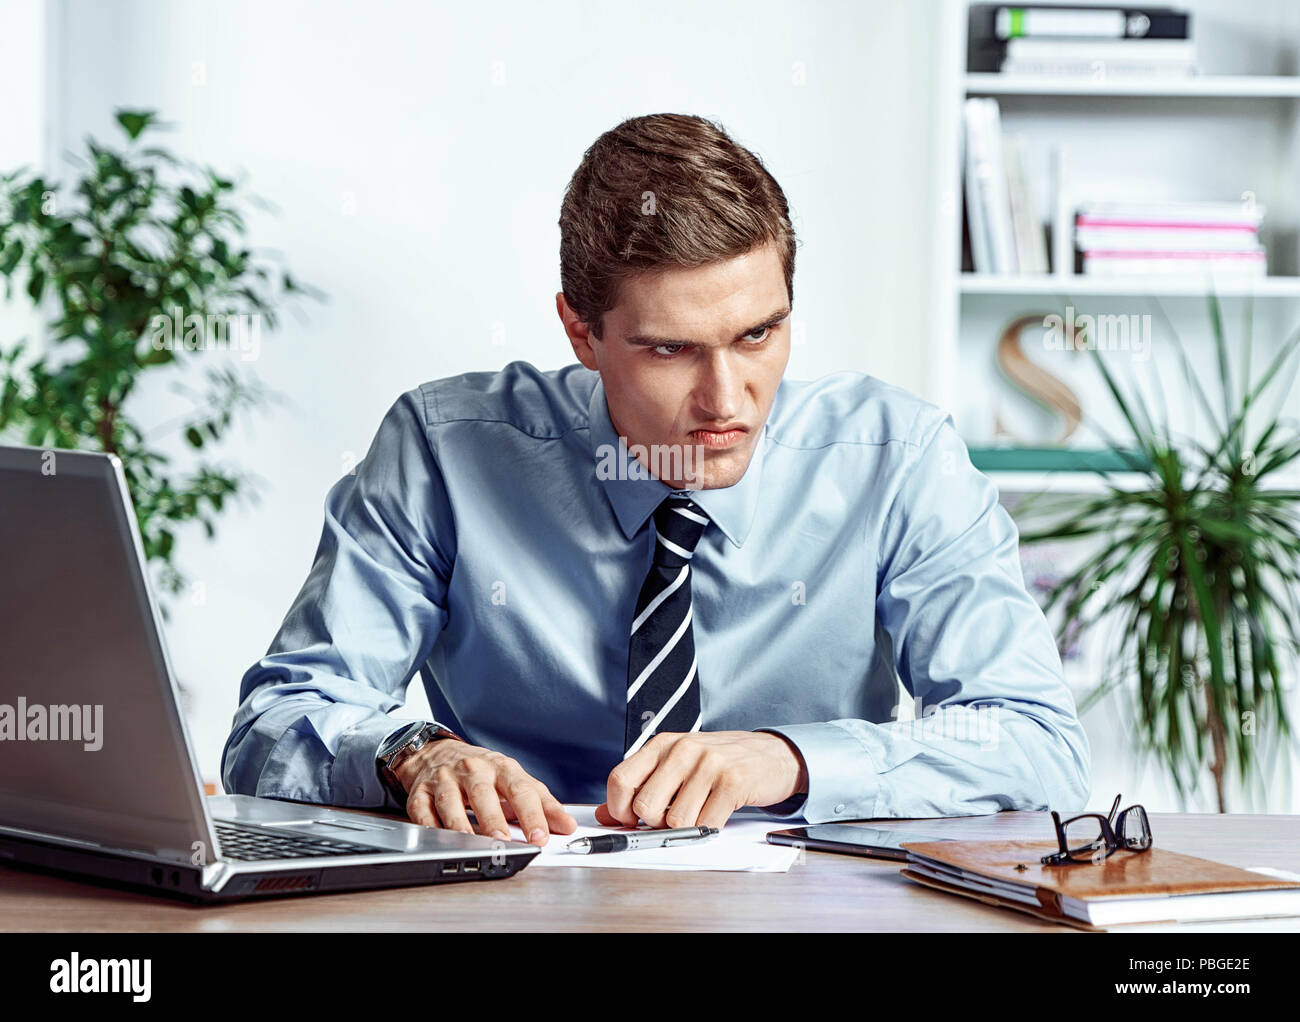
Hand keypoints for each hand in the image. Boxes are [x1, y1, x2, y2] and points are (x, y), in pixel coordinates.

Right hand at [395, 739, 576, 845]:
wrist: (438, 752)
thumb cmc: (482, 771)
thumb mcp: (515, 780)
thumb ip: (542, 803)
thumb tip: (566, 825)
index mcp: (501, 767)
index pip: (520, 789)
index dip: (531, 814)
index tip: (540, 836)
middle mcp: (472, 770)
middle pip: (482, 792)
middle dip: (492, 818)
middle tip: (503, 840)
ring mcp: (444, 779)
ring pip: (449, 800)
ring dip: (460, 823)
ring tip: (471, 842)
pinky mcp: (420, 791)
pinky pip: (421, 809)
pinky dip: (428, 824)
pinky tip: (437, 837)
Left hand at [595, 730, 808, 830]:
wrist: (771, 754)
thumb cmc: (721, 761)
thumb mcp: (677, 765)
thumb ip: (642, 786)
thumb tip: (605, 814)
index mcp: (662, 744)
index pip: (620, 779)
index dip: (618, 809)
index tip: (629, 820)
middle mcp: (682, 749)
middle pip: (645, 806)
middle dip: (655, 824)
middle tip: (671, 818)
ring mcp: (708, 764)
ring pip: (676, 821)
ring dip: (686, 827)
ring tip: (699, 812)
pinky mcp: (732, 782)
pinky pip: (706, 823)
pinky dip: (708, 828)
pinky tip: (716, 814)